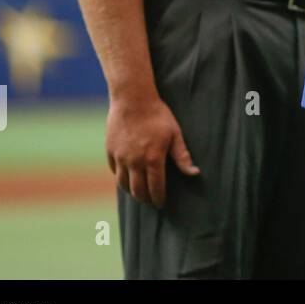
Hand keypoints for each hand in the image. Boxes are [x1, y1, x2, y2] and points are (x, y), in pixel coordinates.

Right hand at [105, 93, 198, 207]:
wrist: (133, 99)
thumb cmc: (158, 115)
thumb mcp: (175, 134)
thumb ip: (183, 156)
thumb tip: (194, 173)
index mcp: (153, 159)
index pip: (155, 188)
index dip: (158, 198)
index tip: (161, 204)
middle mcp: (134, 162)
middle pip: (138, 190)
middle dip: (145, 199)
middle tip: (150, 201)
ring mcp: (120, 157)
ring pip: (123, 184)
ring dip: (131, 192)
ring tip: (139, 192)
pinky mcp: (110, 151)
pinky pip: (114, 171)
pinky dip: (121, 178)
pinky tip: (127, 178)